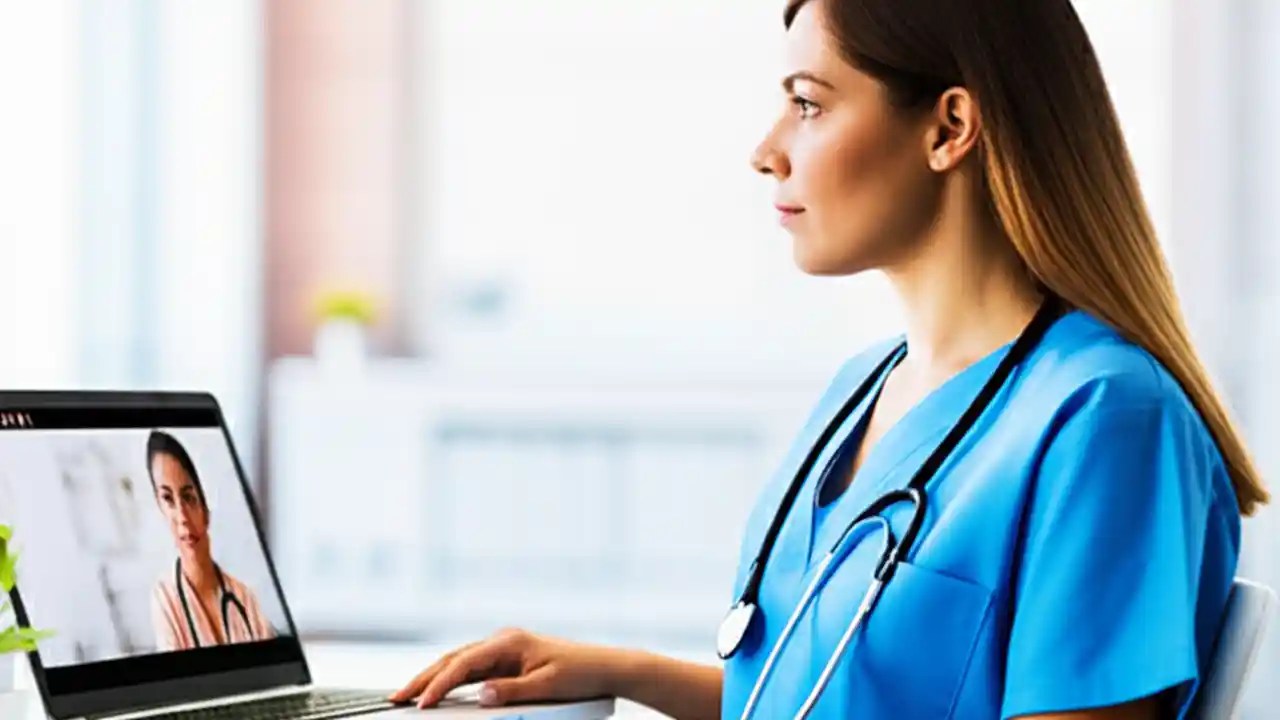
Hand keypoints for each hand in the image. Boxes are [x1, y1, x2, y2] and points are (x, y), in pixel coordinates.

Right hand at [389, 628, 623, 708]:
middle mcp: (503, 641)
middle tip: (397, 696)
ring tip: (409, 694)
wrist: (603, 666)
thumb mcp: (546, 686)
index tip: (422, 702)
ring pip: (460, 662)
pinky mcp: (508, 659)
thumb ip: (511, 691)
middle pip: (454, 658)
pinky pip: (472, 668)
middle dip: (424, 677)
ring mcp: (504, 649)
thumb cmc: (579, 673)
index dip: (439, 683)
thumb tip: (481, 694)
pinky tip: (438, 689)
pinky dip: (452, 679)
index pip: (464, 663)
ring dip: (434, 677)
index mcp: (509, 642)